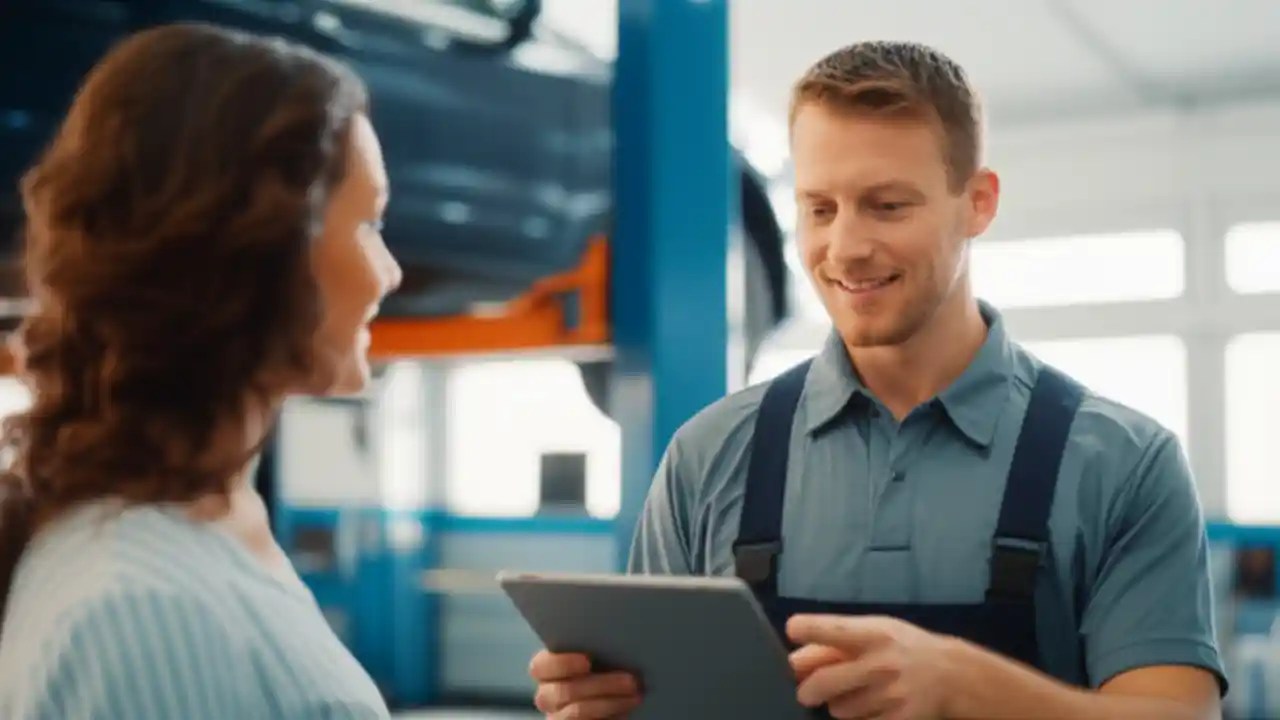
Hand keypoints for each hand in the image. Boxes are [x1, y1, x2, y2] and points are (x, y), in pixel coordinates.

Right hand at [528, 650, 641, 718]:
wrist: (620, 693)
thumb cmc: (608, 666)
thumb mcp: (600, 652)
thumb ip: (595, 644)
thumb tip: (614, 630)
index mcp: (548, 670)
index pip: (540, 667)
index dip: (561, 664)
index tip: (587, 661)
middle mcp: (548, 695)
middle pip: (561, 691)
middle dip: (600, 685)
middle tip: (631, 680)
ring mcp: (558, 717)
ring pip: (575, 712)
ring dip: (609, 703)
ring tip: (636, 695)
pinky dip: (611, 718)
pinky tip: (627, 710)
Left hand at [786, 615, 952, 719]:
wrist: (954, 676)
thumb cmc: (904, 647)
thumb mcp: (876, 631)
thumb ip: (835, 641)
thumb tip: (794, 661)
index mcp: (873, 633)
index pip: (827, 629)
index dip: (804, 630)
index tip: (794, 632)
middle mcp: (881, 663)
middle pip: (822, 682)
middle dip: (808, 690)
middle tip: (809, 692)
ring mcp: (890, 695)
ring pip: (838, 709)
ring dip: (838, 705)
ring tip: (856, 695)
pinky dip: (859, 719)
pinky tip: (872, 708)